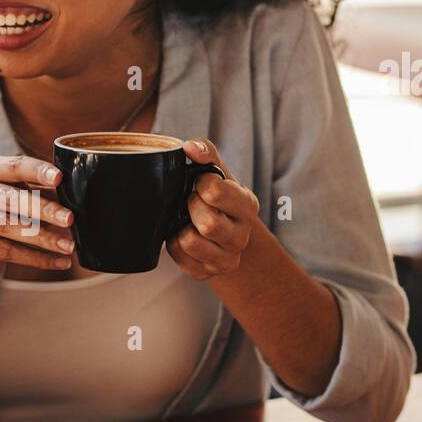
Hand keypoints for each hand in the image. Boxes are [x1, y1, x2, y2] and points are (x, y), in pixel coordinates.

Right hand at [0, 155, 75, 289]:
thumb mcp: (16, 198)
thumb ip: (39, 191)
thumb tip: (75, 193)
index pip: (13, 166)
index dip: (37, 171)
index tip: (59, 177)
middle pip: (10, 198)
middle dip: (43, 209)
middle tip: (70, 219)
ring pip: (8, 227)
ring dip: (43, 238)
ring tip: (69, 246)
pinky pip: (6, 252)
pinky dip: (36, 259)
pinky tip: (59, 262)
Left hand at [166, 139, 259, 280]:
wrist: (221, 232)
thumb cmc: (217, 197)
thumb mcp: (217, 173)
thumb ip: (206, 153)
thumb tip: (190, 147)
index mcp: (247, 205)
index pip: (216, 192)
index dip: (201, 183)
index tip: (200, 181)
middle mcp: (242, 235)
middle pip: (208, 223)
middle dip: (191, 208)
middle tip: (191, 202)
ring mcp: (227, 258)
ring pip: (191, 242)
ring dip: (181, 227)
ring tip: (186, 220)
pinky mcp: (208, 273)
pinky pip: (180, 258)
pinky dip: (174, 244)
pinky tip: (182, 235)